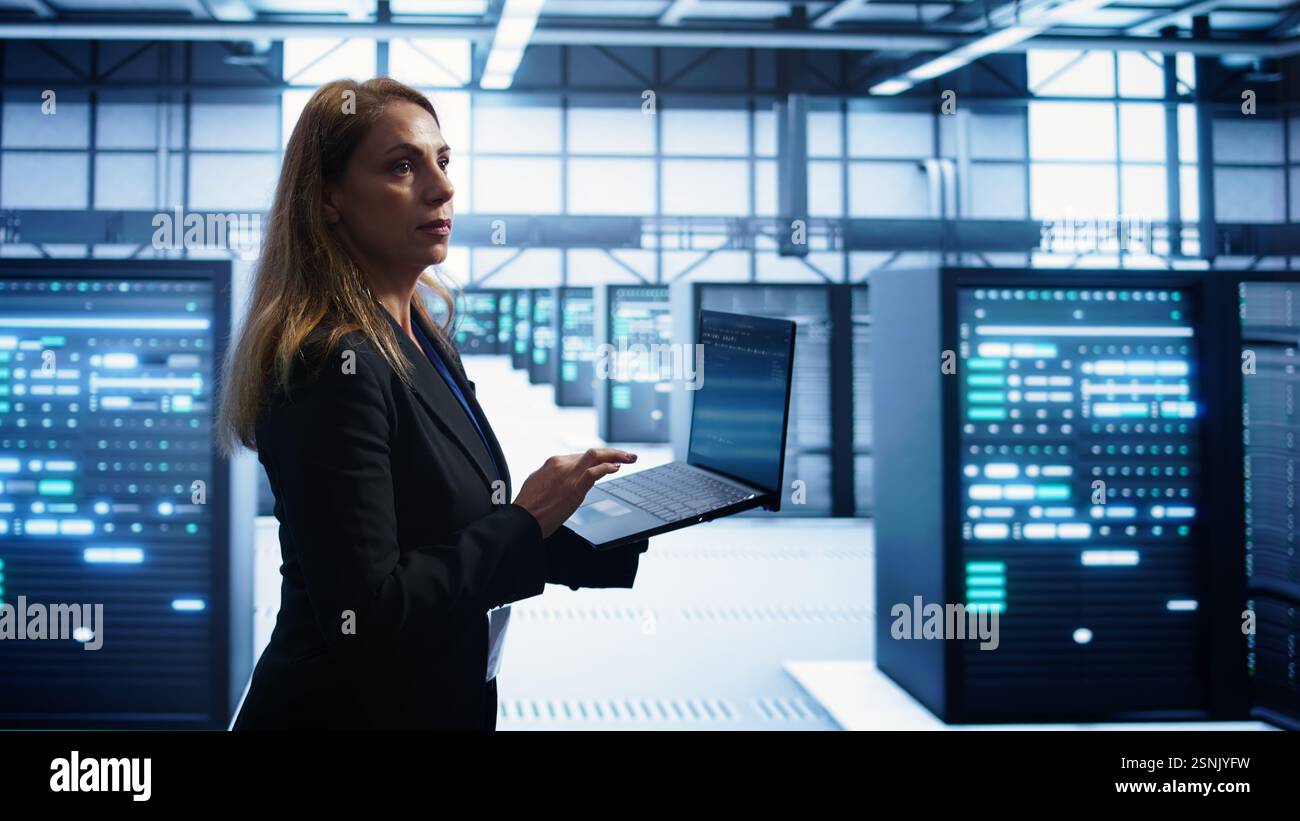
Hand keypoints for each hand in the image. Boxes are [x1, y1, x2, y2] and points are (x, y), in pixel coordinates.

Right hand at [513, 448, 636, 537]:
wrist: (522, 519)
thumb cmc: (528, 507)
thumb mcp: (537, 483)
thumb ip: (552, 477)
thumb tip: (561, 478)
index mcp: (552, 462)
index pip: (581, 456)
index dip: (598, 459)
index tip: (608, 461)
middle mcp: (561, 464)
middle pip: (592, 453)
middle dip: (612, 453)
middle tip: (627, 455)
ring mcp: (568, 475)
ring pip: (596, 457)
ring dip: (616, 456)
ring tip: (629, 458)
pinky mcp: (574, 487)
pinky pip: (595, 472)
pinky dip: (608, 467)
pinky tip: (616, 468)